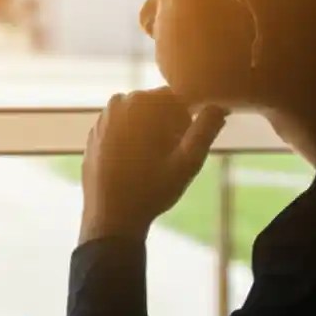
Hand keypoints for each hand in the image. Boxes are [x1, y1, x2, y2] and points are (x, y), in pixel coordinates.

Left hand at [80, 88, 227, 243]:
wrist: (111, 217)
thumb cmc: (152, 190)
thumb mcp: (188, 161)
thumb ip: (206, 129)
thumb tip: (220, 105)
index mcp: (142, 103)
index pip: (179, 98)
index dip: (191, 120)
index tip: (191, 144)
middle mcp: (119, 103)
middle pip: (159, 106)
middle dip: (172, 126)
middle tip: (173, 156)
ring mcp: (103, 118)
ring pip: (142, 117)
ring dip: (154, 133)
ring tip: (156, 163)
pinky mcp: (95, 134)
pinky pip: (124, 129)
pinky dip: (135, 141)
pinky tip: (138, 165)